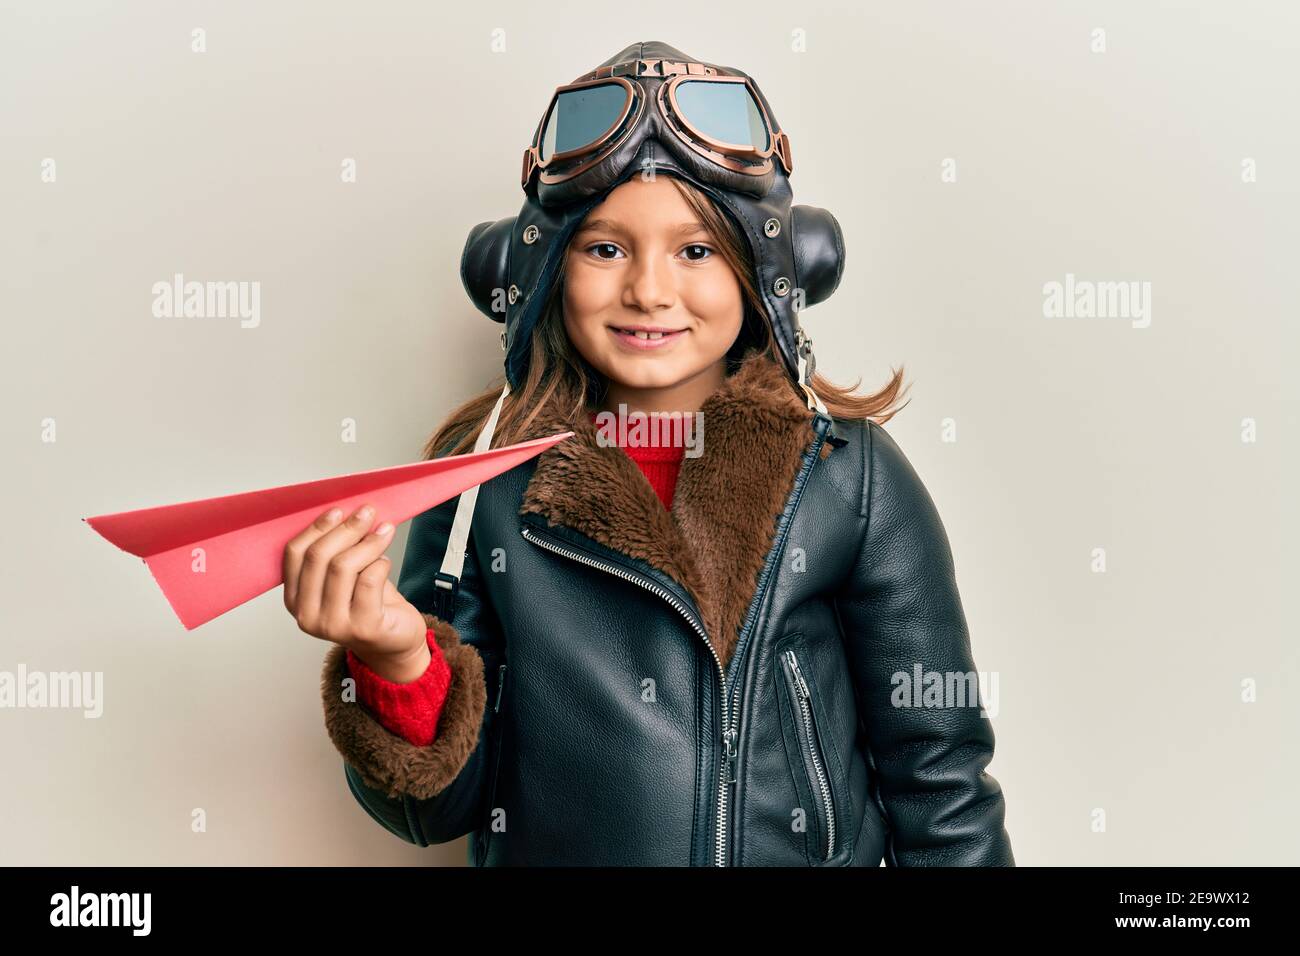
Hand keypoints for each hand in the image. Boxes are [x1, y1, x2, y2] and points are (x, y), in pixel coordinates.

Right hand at [283, 504, 430, 681]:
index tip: (339, 510)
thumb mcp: (344, 576)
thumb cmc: (368, 604)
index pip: (294, 554)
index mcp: (295, 599)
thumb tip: (346, 512)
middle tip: (368, 512)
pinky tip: (386, 561)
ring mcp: (332, 625)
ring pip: (342, 566)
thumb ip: (337, 551)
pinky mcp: (362, 627)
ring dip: (367, 542)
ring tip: (384, 532)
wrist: (394, 640)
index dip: (316, 527)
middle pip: (318, 557)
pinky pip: (369, 580)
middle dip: (346, 528)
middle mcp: (306, 615)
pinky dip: (380, 563)